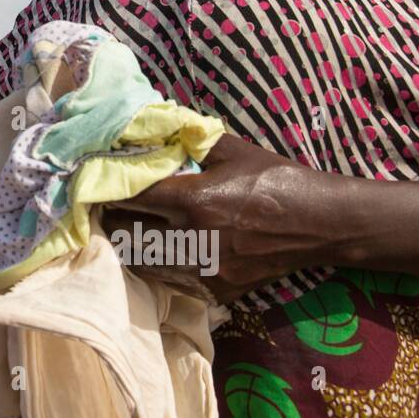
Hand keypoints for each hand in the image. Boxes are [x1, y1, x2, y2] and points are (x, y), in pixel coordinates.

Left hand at [99, 134, 314, 302]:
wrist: (320, 223)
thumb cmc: (276, 179)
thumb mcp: (234, 150)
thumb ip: (192, 139)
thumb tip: (156, 126)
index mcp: (195, 200)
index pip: (132, 197)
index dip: (110, 190)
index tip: (98, 184)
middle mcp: (195, 239)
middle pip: (128, 235)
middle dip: (114, 220)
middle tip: (108, 208)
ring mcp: (206, 270)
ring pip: (145, 264)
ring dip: (132, 246)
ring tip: (128, 229)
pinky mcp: (217, 291)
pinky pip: (172, 281)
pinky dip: (160, 266)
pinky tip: (161, 250)